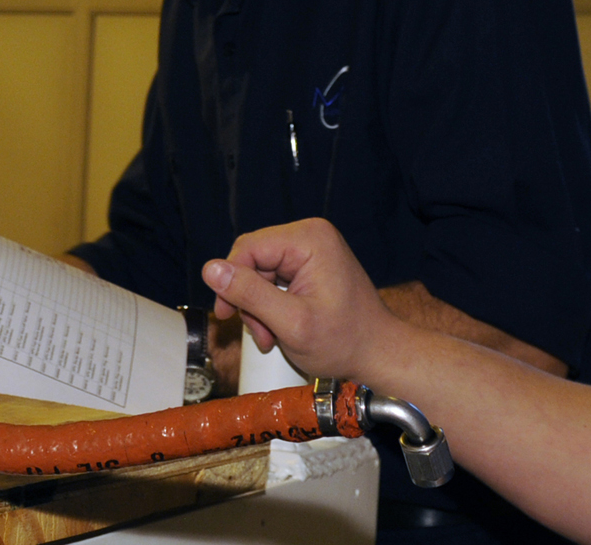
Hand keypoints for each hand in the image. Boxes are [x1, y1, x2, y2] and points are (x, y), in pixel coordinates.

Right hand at [202, 218, 401, 383]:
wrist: (379, 355)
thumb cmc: (345, 343)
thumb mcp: (291, 323)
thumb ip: (250, 294)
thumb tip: (210, 269)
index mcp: (309, 240)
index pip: (248, 248)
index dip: (230, 281)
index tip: (227, 314)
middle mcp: (310, 236)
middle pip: (253, 259)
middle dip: (249, 298)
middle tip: (258, 333)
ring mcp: (312, 250)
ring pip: (260, 272)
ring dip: (259, 306)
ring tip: (271, 336)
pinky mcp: (311, 265)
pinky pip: (275, 278)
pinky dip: (271, 305)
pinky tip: (279, 328)